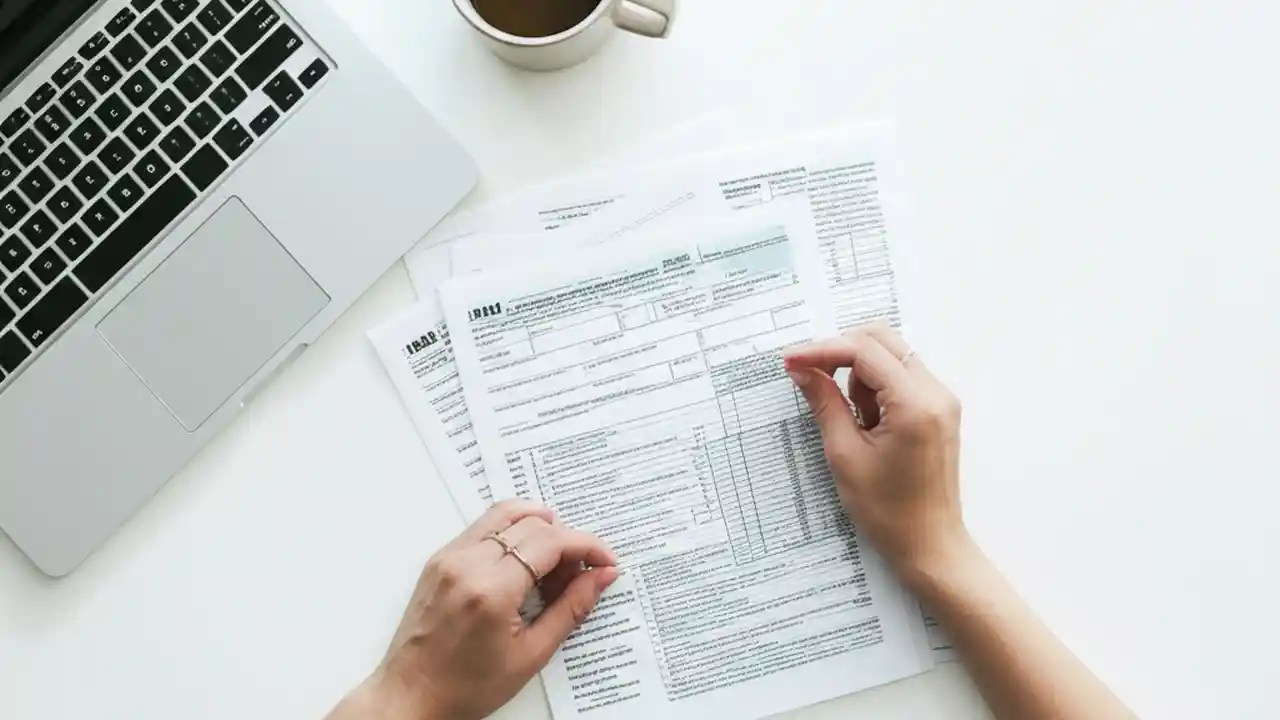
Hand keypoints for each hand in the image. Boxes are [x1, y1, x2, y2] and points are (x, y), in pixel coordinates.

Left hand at [327, 501, 618, 719]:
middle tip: (580, 574)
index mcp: (491, 590)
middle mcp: (466, 563)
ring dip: (539, 528)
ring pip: (506, 514)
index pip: (550, 542)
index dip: (586, 545)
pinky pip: (484, 528)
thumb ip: (571, 609)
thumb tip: (602, 576)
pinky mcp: (438, 559)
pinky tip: (524, 565)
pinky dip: (512, 534)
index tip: (606, 562)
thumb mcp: (531, 654)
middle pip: (532, 523)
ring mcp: (448, 556)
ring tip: (553, 566)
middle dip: (566, 540)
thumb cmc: (468, 687)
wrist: (411, 697)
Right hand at [784, 323, 966, 579]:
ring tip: (854, 423)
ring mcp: (941, 400)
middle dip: (841, 354)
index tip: (790, 361)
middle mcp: (935, 393)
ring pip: (891, 357)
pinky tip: (867, 424)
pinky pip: (901, 378)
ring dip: (860, 375)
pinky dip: (876, 389)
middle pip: (882, 341)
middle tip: (811, 379)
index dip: (822, 350)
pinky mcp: (938, 410)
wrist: (930, 546)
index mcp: (915, 404)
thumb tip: (801, 369)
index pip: (864, 351)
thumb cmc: (887, 511)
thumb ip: (824, 403)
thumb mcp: (845, 454)